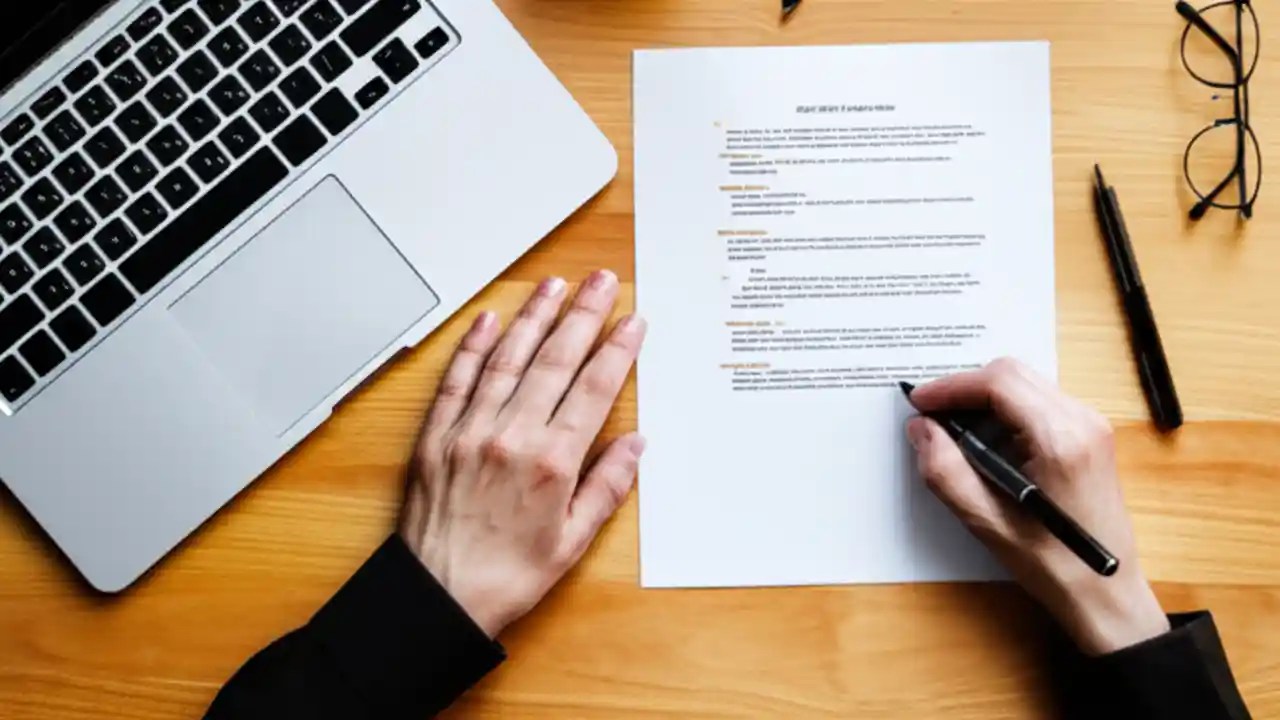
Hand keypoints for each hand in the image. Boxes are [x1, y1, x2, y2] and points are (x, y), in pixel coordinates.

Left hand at [398, 270, 645, 637]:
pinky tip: (490, 320)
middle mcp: (512, 436)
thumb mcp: (573, 541)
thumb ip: (606, 487)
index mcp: (552, 462)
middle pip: (556, 360)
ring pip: (509, 359)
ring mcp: (471, 431)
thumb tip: (634, 446)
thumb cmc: (507, 577)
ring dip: (534, 317)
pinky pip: (458, 380)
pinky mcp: (438, 437)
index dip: (617, 350)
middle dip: (583, 315)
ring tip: (555, 285)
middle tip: (603, 282)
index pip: (593, 389)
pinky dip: (474, 347)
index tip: (633, 322)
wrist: (439, 597)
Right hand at [905, 359, 1169, 654]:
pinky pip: (1039, 400)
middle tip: (932, 415)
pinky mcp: (1091, 434)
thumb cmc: (1052, 565)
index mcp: (1059, 440)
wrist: (1107, 592)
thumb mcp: (987, 522)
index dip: (951, 386)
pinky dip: (1005, 408)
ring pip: (1026, 382)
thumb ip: (946, 471)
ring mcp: (1091, 425)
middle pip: (1012, 373)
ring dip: (984, 397)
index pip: (998, 383)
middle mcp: (1082, 421)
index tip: (918, 402)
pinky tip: (987, 439)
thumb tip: (921, 428)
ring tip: (954, 428)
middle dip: (965, 387)